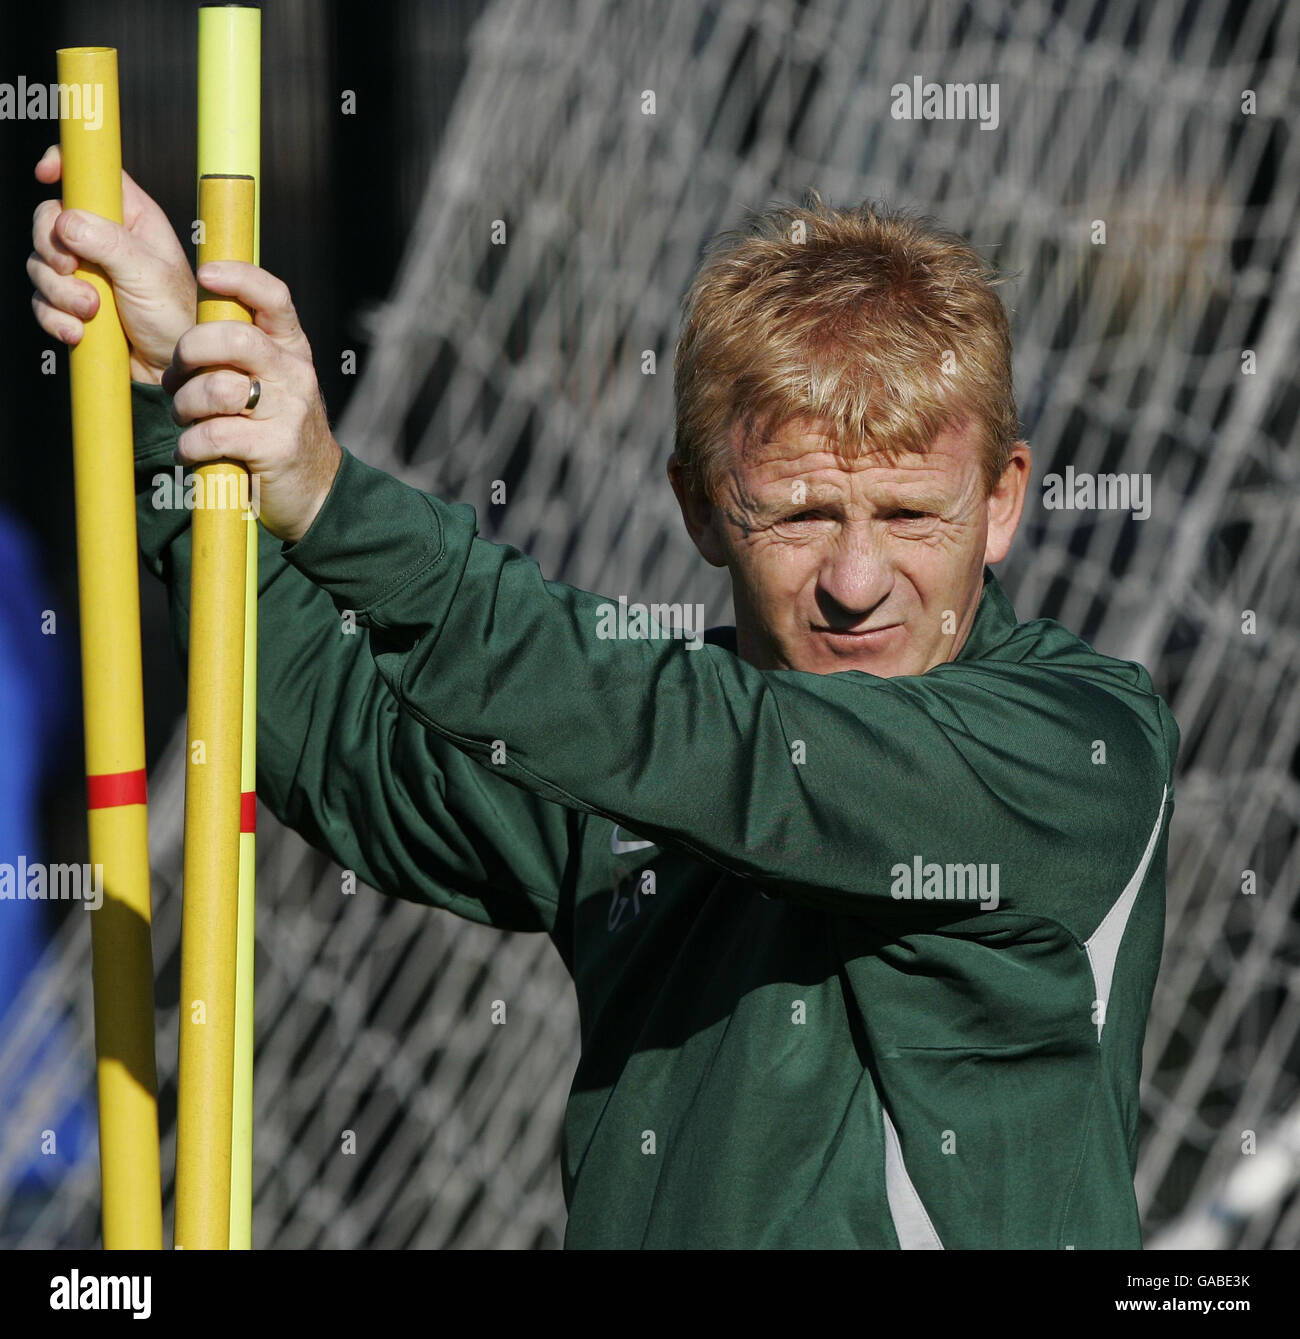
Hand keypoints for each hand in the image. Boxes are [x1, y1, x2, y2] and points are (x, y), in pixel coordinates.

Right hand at [28, 144, 196, 384]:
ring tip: (90, 312)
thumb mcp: (149, 275)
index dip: (65, 165)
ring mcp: (88, 272)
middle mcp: (105, 239)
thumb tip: (65, 222)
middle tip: (70, 270)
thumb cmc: (177, 317)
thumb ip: (109, 244)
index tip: (46, 175)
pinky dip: (54, 317)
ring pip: (41, 263)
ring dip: (57, 291)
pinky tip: (78, 332)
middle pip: (50, 219)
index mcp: (131, 217)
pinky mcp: (75, 304)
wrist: (174, 369)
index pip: (92, 173)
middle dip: (51, 247)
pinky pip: (43, 301)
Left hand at [163, 261, 341, 544]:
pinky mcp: (276, 448)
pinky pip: (213, 435)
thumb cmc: (277, 431)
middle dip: (189, 353)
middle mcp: (295, 373)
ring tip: (186, 421)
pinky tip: (191, 453)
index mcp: (292, 349)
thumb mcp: (272, 382)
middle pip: (233, 338)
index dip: (239, 278)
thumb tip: (189, 324)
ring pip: (217, 389)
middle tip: (177, 377)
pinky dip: (189, 447)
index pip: (273, 297)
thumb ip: (241, 352)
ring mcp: (289, 410)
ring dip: (185, 407)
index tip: (206, 276)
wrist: (317, 493)